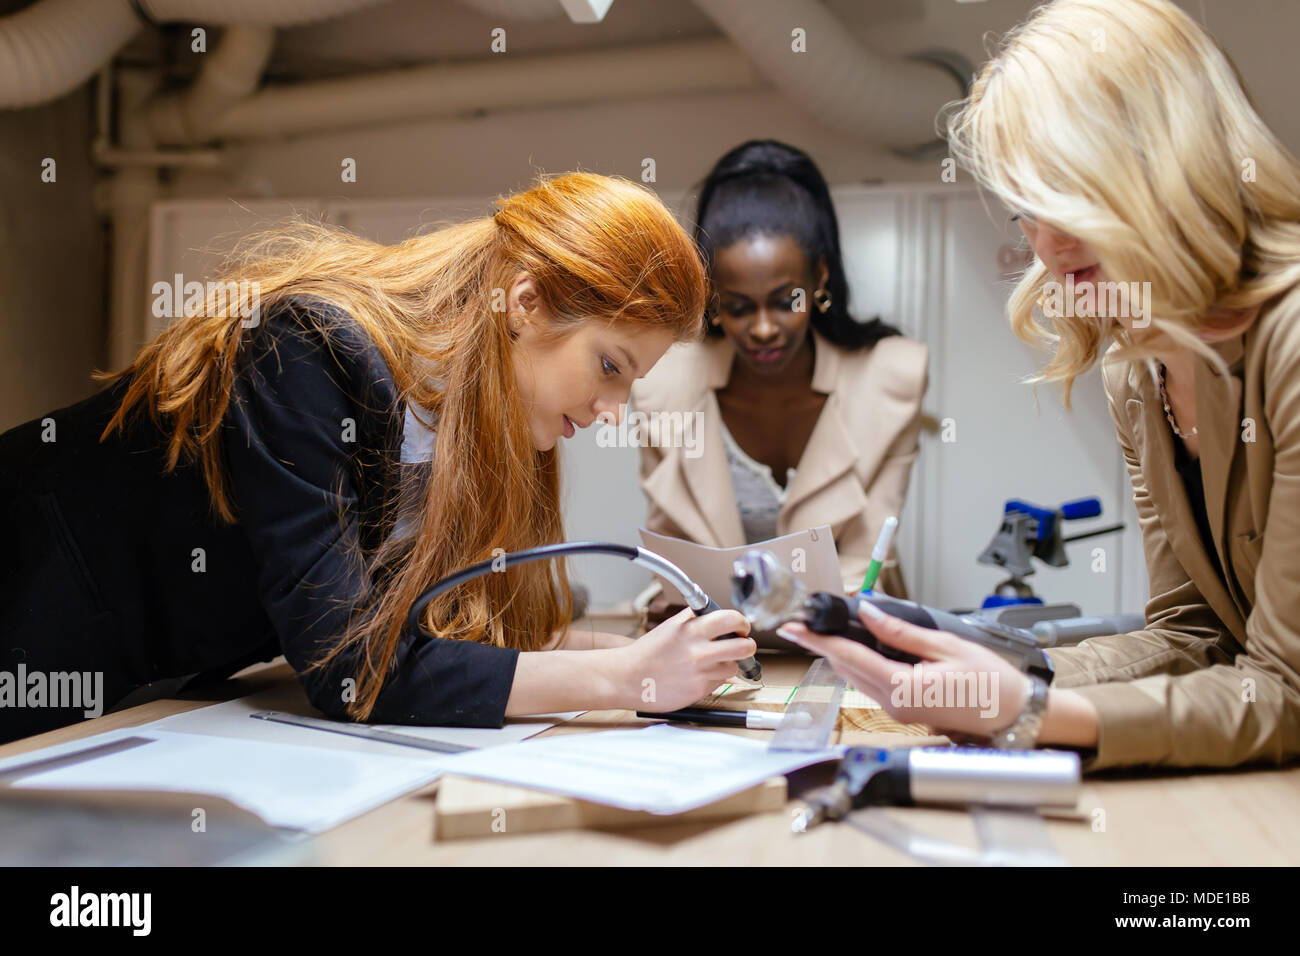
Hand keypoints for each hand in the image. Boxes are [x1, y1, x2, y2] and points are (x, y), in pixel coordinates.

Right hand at [620, 607, 755, 711]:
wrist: (627, 678)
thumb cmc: (647, 653)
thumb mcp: (671, 627)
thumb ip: (694, 619)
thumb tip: (717, 613)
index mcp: (691, 628)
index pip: (732, 618)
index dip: (742, 622)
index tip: (741, 627)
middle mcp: (699, 649)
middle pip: (744, 646)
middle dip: (748, 645)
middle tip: (743, 644)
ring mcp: (701, 671)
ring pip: (733, 666)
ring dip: (728, 664)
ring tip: (712, 662)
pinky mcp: (700, 690)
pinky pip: (719, 682)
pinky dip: (713, 679)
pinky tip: (697, 675)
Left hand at [777, 603, 1030, 738]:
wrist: (1015, 714)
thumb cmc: (991, 681)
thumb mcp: (946, 645)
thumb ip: (900, 632)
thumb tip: (868, 613)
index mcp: (904, 688)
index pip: (849, 658)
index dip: (818, 640)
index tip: (795, 627)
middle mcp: (894, 705)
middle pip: (846, 669)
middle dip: (824, 644)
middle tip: (808, 620)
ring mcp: (898, 712)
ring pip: (856, 678)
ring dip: (841, 654)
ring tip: (827, 629)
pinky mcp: (904, 712)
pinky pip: (872, 685)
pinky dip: (860, 664)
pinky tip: (859, 646)